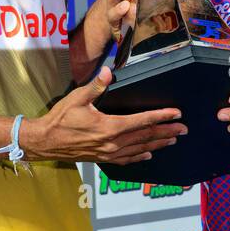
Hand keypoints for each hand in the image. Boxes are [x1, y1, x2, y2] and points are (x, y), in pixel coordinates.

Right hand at [23, 66, 185, 164]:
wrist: (45, 142)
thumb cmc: (60, 119)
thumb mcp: (77, 98)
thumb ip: (96, 85)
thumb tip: (109, 71)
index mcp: (109, 127)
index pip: (142, 121)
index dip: (161, 116)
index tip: (176, 113)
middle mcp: (112, 143)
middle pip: (146, 137)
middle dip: (166, 132)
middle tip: (184, 129)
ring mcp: (109, 153)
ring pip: (140, 149)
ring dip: (158, 144)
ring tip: (173, 140)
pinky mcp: (103, 158)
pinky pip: (127, 159)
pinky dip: (140, 156)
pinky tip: (149, 155)